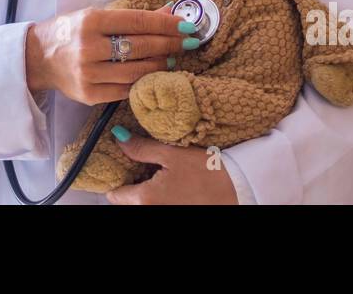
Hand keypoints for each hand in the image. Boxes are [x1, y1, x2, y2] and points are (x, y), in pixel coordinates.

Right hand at [26, 6, 192, 105]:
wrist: (39, 57)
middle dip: (170, 44)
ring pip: (136, 71)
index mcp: (91, 21)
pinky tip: (155, 75)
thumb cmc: (72, 31)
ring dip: (161, 65)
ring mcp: (88, 74)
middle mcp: (89, 47)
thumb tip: (168, 12)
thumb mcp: (97, 15)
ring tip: (173, 59)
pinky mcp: (89, 95)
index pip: (137, 22)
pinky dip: (144, 82)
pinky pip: (126, 90)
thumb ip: (131, 17)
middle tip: (188, 42)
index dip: (166, 24)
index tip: (186, 26)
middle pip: (140, 47)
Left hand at [104, 134, 238, 203]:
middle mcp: (150, 213)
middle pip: (127, 201)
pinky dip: (157, 196)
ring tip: (155, 171)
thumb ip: (141, 148)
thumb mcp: (171, 154)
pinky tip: (168, 183)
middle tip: (140, 163)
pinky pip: (156, 206)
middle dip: (130, 182)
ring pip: (141, 204)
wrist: (238, 188)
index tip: (121, 162)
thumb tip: (118, 138)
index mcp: (145, 199)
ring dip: (143, 190)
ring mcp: (163, 216)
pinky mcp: (174, 215)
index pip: (114, 194)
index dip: (116, 176)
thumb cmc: (206, 171)